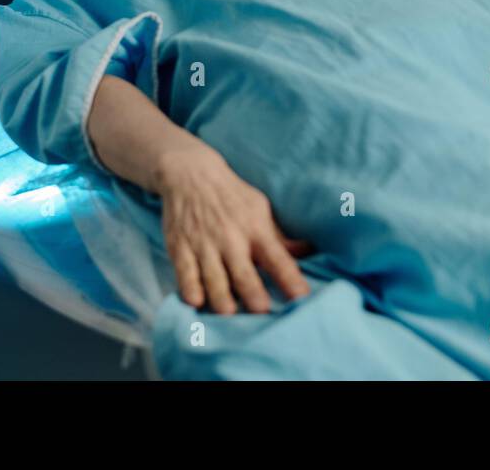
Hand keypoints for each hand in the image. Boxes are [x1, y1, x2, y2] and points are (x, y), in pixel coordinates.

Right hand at [154, 138, 311, 313]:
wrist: (190, 174)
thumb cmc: (232, 196)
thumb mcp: (260, 209)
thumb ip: (280, 237)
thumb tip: (309, 251)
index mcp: (255, 229)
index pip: (277, 257)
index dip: (290, 278)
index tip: (301, 298)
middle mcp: (231, 238)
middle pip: (244, 272)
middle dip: (253, 292)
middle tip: (262, 311)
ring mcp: (204, 244)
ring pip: (214, 276)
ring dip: (221, 297)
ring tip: (228, 315)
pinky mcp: (180, 247)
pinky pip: (185, 271)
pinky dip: (189, 287)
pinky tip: (195, 301)